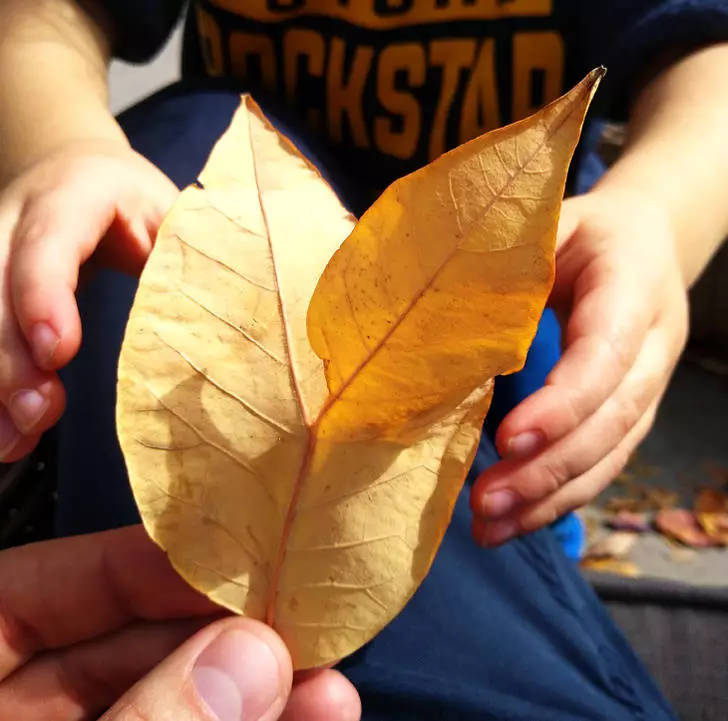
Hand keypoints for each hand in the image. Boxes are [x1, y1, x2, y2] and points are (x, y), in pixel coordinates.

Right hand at [0, 140, 177, 462]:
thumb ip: (188, 249)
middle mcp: (16, 220)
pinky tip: (7, 431)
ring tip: (14, 441)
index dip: (43, 295)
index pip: (47, 241)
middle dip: (9, 356)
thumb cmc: (135, 199)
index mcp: (73, 196)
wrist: (74, 171)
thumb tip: (234, 303)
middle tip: (38, 413)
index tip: (58, 352)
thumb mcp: (170, 210)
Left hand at [0, 525, 360, 720]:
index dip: (149, 561)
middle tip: (305, 616)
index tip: (242, 551)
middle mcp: (19, 703)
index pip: (54, 582)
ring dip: (255, 691)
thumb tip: (252, 657)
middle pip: (130, 646)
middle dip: (222, 636)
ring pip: (173, 703)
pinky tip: (314, 717)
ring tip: (331, 684)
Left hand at [470, 187, 688, 544]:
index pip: (605, 357)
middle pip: (611, 423)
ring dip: (550, 500)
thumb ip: (508, 256)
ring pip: (609, 456)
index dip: (562, 403)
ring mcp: (647, 387)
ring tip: (489, 529)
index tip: (507, 439)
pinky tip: (514, 521)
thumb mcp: (551, 222)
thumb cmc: (583, 230)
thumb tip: (427, 292)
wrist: (646, 240)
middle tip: (485, 504)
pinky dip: (559, 499)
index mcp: (634, 287)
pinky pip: (602, 464)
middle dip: (548, 471)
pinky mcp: (629, 413)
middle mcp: (652, 346)